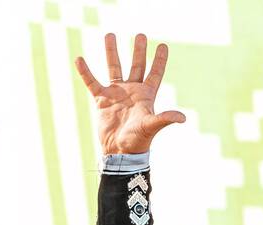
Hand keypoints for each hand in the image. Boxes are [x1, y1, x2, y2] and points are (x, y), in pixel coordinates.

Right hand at [74, 33, 184, 154]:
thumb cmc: (139, 140)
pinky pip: (92, 82)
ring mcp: (117, 94)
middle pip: (137, 66)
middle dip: (139, 51)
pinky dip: (85, 72)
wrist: (120, 151)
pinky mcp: (102, 99)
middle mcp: (132, 91)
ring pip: (114, 68)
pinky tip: (79, 59)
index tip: (163, 45)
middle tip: (140, 35)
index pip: (155, 73)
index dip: (159, 60)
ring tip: (110, 35)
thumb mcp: (151, 126)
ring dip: (112, 52)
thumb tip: (182, 118)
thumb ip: (165, 119)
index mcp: (147, 95)